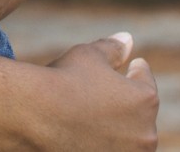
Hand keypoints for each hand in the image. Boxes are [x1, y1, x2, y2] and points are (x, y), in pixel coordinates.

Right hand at [39, 32, 159, 149]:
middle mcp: (145, 132)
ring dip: (117, 127)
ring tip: (92, 118)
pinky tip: (82, 133)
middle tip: (106, 95)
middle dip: (126, 104)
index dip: (136, 70)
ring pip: (129, 138)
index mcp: (145, 99)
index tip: (132, 66)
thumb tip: (128, 39)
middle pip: (140, 114)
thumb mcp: (88, 55)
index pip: (145, 80)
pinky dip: (102, 143)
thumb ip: (112, 49)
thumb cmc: (62, 81)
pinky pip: (110, 149)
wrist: (34, 118)